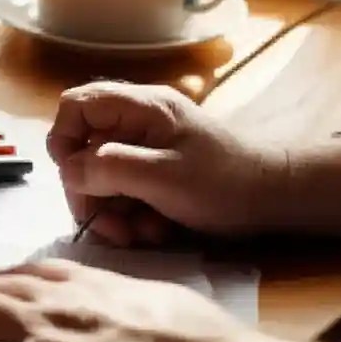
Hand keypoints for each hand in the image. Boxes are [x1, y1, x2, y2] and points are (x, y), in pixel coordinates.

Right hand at [48, 81, 285, 244]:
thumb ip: (110, 169)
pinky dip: (131, 214)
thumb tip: (68, 171)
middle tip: (109, 228)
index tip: (75, 179)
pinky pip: (124, 190)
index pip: (76, 106)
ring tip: (138, 235)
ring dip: (112, 211)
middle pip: (84, 149)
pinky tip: (153, 232)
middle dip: (91, 193)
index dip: (64, 140)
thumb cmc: (224, 181)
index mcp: (140, 107)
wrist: (276, 199)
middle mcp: (138, 121)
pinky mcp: (156, 171)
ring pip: (102, 176)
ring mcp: (147, 146)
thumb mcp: (163, 176)